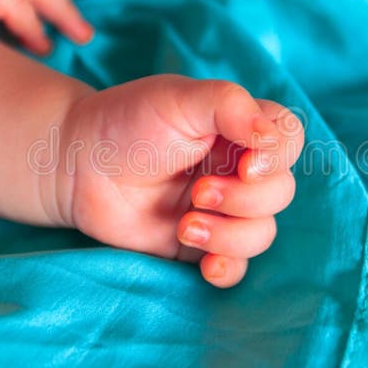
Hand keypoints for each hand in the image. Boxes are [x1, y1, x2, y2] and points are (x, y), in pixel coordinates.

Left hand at [50, 75, 303, 287]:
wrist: (77, 165)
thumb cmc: (127, 122)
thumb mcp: (180, 99)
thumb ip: (231, 106)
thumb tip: (272, 141)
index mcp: (240, 129)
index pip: (290, 140)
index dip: (278, 156)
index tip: (246, 163)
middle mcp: (238, 169)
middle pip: (281, 193)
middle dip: (244, 199)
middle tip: (198, 190)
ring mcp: (221, 210)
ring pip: (262, 233)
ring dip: (230, 234)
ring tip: (184, 225)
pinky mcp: (199, 244)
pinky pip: (236, 267)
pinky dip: (228, 268)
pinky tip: (206, 265)